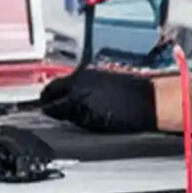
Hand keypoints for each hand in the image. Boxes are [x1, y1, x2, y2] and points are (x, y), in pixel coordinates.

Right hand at [39, 68, 156, 132]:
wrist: (148, 101)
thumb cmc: (127, 114)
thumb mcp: (91, 123)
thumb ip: (72, 116)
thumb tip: (61, 114)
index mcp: (75, 95)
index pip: (51, 104)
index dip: (46, 112)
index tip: (44, 114)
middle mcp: (79, 79)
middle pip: (53, 87)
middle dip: (49, 97)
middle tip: (47, 106)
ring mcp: (88, 72)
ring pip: (65, 81)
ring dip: (61, 90)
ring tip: (64, 102)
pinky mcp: (97, 69)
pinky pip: (77, 77)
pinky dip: (74, 86)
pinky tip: (79, 94)